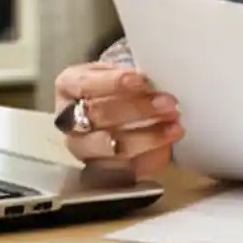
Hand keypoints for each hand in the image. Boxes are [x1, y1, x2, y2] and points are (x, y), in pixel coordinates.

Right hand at [54, 62, 183, 178]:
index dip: (113, 83)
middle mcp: (69, 121)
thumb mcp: (117, 71)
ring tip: (175, 126)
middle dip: (137, 109)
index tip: (142, 80)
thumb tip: (154, 85)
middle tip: (168, 103)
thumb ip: (131, 77)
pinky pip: (127, 169)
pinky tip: (168, 147)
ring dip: (148, 136)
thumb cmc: (115, 86)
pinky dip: (150, 157)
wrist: (114, 109)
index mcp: (68, 86)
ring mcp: (83, 150)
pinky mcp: (102, 171)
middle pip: (99, 116)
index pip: (85, 84)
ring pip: (112, 147)